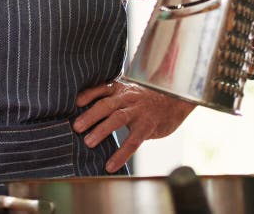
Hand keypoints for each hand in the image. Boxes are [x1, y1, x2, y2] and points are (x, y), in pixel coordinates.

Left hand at [72, 80, 194, 172]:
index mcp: (122, 89)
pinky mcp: (148, 125)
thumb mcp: (131, 93)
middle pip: (107, 104)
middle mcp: (129, 97)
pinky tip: (111, 165)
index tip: (76, 103)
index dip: (89, 95)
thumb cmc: (148, 99)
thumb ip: (114, 100)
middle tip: (76, 127)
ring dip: (102, 129)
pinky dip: (121, 154)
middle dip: (91, 115)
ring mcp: (139, 111)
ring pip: (118, 118)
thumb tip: (88, 114)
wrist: (176, 99)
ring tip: (88, 142)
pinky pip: (133, 141)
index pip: (103, 88)